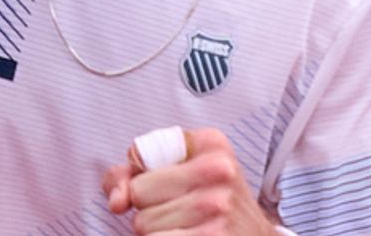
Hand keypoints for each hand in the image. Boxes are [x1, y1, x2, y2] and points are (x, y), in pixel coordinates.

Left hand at [101, 128, 276, 234]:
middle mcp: (217, 170)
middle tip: (177, 210)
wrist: (254, 235)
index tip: (161, 184)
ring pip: (143, 224)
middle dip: (147, 208)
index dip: (140, 176)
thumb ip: (134, 173)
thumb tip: (116, 201)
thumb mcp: (182, 170)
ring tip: (184, 227)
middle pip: (138, 193)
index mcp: (209, 143)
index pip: (140, 155)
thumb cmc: (212, 201)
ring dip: (155, 232)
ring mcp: (217, 206)